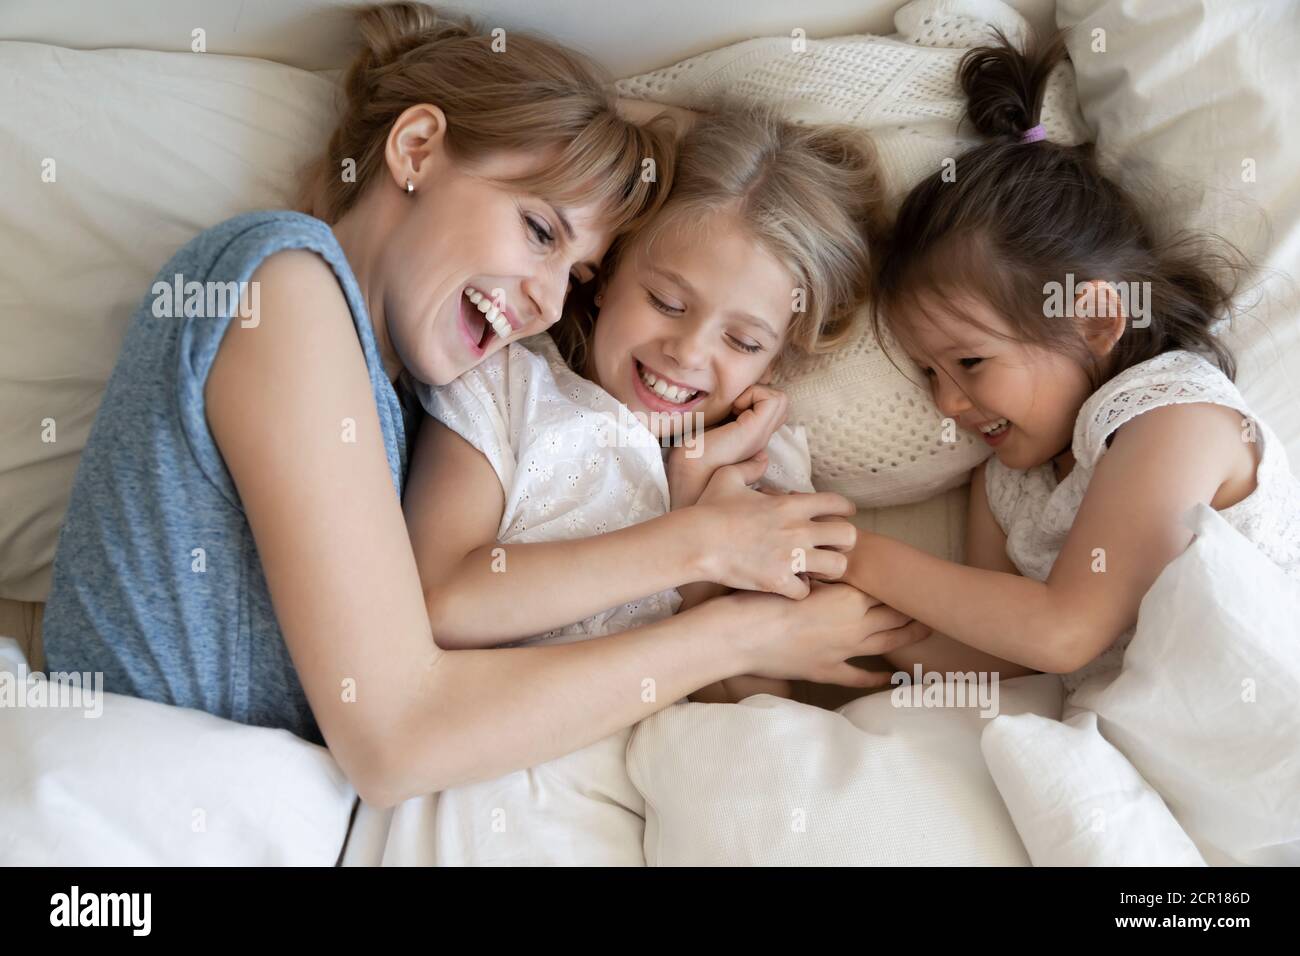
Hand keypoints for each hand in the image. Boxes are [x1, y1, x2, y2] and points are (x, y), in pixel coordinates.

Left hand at [667, 384, 788, 508]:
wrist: (684, 476)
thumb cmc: (687, 459)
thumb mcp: (704, 430)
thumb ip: (719, 419)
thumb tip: (730, 403)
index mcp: (748, 438)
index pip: (767, 408)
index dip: (750, 397)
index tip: (725, 405)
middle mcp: (759, 438)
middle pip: (778, 404)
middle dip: (756, 392)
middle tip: (731, 403)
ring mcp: (760, 437)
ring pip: (780, 400)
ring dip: (757, 392)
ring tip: (733, 405)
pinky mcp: (754, 432)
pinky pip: (773, 400)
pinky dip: (755, 394)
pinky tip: (733, 407)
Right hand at [693, 459, 856, 598]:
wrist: (695, 541)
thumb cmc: (709, 510)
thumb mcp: (727, 478)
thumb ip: (750, 467)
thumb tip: (762, 458)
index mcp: (790, 505)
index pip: (837, 503)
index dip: (845, 509)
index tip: (844, 515)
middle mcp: (798, 530)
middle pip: (848, 536)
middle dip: (844, 542)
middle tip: (832, 546)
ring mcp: (790, 557)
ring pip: (837, 567)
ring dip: (829, 569)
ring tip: (817, 570)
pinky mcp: (778, 581)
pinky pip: (806, 592)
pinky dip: (799, 591)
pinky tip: (790, 586)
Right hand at [717, 583, 928, 687]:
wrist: (741, 635)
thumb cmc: (763, 599)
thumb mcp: (801, 577)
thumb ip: (826, 573)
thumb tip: (837, 564)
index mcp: (848, 598)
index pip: (887, 589)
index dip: (903, 584)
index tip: (916, 577)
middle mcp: (854, 625)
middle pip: (894, 615)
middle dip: (914, 608)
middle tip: (931, 602)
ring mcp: (843, 651)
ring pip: (887, 643)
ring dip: (909, 636)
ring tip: (927, 629)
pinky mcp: (827, 671)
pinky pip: (859, 676)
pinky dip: (878, 678)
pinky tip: (892, 677)